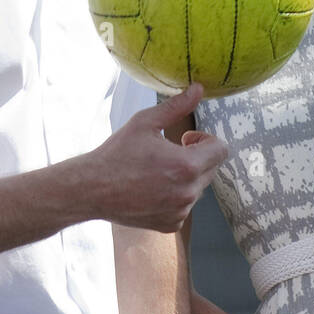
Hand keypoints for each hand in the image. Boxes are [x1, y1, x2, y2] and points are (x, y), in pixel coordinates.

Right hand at [86, 84, 228, 232]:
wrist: (91, 188)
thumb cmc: (117, 153)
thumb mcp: (145, 122)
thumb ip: (177, 106)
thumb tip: (198, 89)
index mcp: (187, 165)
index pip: (221, 150)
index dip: (207, 139)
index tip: (187, 138)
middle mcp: (188, 192)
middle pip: (212, 168)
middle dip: (197, 157)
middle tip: (169, 151)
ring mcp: (180, 211)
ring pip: (198, 187)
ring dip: (186, 177)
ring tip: (157, 170)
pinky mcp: (171, 224)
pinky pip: (185, 205)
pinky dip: (175, 195)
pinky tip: (152, 188)